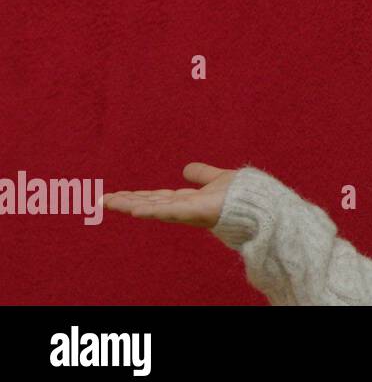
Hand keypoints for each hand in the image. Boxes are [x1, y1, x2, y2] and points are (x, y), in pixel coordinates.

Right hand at [100, 162, 236, 229]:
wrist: (261, 203)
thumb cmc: (245, 195)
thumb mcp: (218, 179)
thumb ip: (203, 174)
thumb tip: (186, 169)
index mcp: (189, 200)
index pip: (158, 198)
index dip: (137, 196)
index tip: (116, 195)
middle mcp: (185, 208)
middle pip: (150, 204)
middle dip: (126, 201)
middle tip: (100, 200)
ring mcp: (189, 211)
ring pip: (153, 207)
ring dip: (130, 205)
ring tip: (108, 203)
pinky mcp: (196, 212)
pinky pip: (170, 211)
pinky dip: (151, 210)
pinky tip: (134, 210)